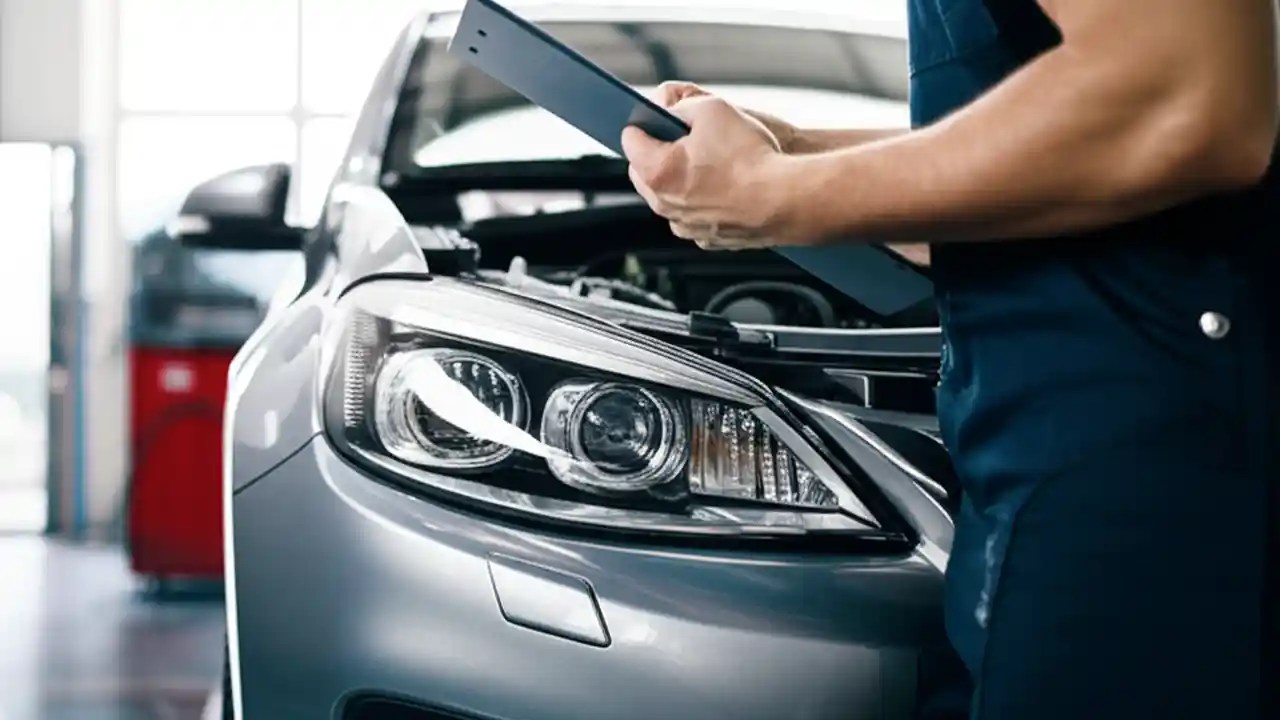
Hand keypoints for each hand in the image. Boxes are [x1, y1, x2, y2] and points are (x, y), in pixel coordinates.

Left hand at [622, 95, 796, 250]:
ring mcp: (686, 226)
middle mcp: (664, 205)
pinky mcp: (708, 240)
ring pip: (669, 196)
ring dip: (681, 179)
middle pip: (644, 172)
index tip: (659, 119)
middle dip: (659, 153)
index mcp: (656, 171)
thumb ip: (680, 105)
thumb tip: (666, 110)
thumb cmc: (751, 155)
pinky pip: (694, 216)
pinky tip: (727, 187)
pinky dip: (703, 201)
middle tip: (688, 139)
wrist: (787, 199)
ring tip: (712, 162)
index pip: (630, 140)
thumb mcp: (712, 108)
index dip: (645, 124)